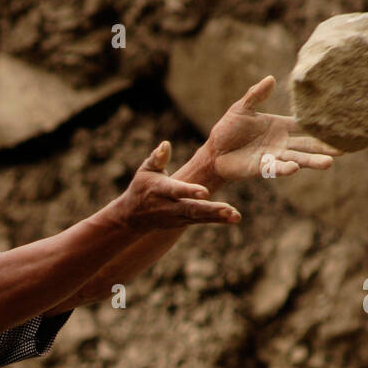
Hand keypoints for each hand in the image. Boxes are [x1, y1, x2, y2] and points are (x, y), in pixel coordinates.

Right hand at [116, 141, 240, 234]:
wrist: (132, 217)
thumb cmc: (141, 187)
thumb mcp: (145, 170)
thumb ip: (157, 157)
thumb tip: (166, 144)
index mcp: (160, 190)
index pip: (176, 190)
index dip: (189, 191)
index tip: (204, 192)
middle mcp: (169, 206)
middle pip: (191, 209)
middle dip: (210, 210)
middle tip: (228, 209)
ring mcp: (176, 217)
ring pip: (199, 218)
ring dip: (218, 216)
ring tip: (235, 215)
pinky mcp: (183, 223)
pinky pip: (202, 221)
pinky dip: (217, 220)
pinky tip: (233, 217)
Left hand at [207, 76, 341, 181]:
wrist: (214, 151)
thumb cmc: (228, 129)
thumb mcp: (242, 108)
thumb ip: (256, 95)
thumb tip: (270, 78)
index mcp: (281, 126)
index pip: (305, 126)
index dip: (321, 126)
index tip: (340, 125)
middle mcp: (282, 143)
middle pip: (308, 145)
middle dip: (325, 147)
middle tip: (345, 148)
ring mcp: (273, 156)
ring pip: (297, 159)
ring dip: (312, 161)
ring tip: (329, 163)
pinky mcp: (261, 168)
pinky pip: (275, 168)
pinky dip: (285, 168)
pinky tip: (295, 167)